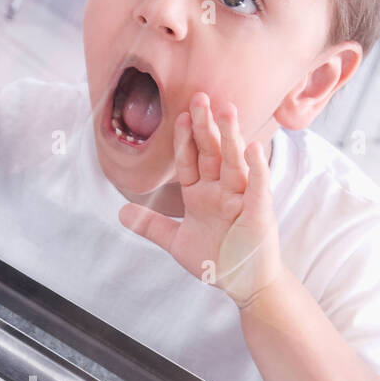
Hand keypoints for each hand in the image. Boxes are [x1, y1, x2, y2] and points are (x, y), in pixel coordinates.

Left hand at [119, 94, 281, 307]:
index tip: (178, 116)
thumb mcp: (176, 242)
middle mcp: (221, 190)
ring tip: (226, 110)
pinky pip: (258, 187)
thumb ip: (151, 225)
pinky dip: (256, 168)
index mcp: (201, 193)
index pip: (190, 160)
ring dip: (231, 137)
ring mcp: (241, 199)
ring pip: (234, 163)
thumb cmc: (216, 259)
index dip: (184, 140)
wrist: (244, 284)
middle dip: (205, 126)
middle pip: (212, 153)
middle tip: (199, 96)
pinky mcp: (259, 212)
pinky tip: (253, 147)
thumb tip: (120, 212)